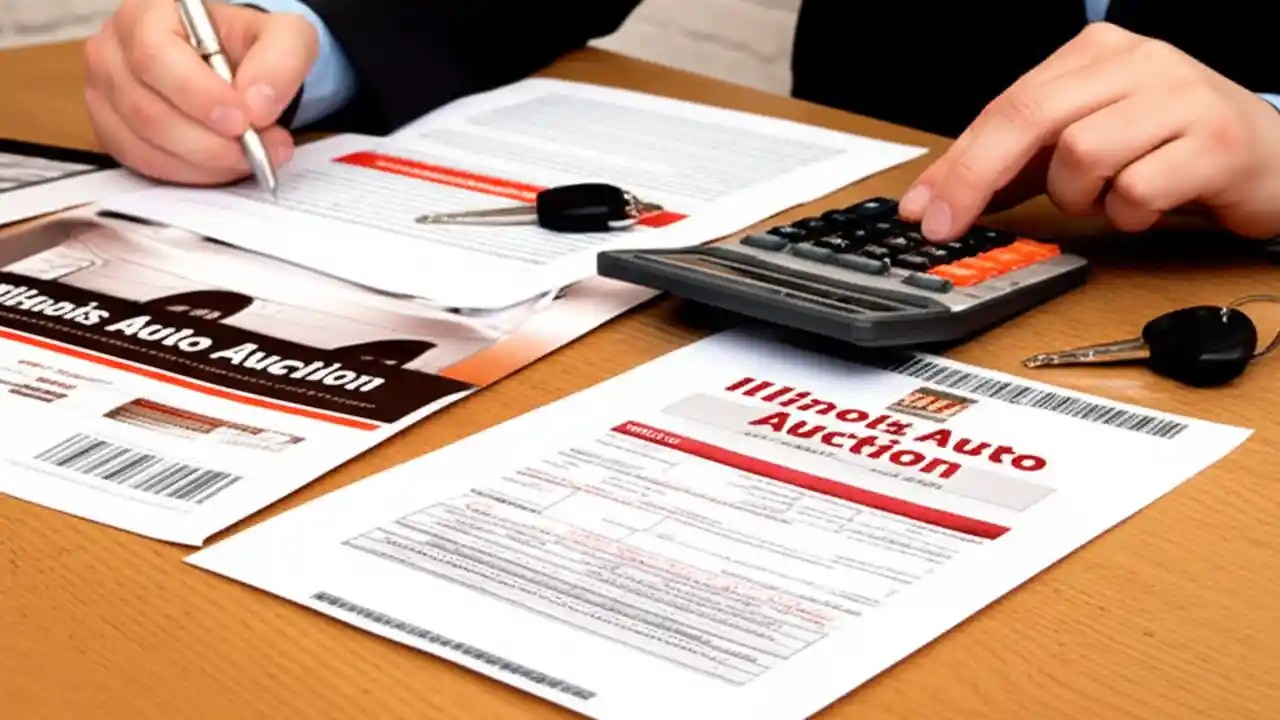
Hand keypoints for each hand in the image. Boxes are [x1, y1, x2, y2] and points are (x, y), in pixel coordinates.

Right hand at [84, 0, 318, 184]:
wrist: (228, 65)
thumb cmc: (243, 46)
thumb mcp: (279, 37)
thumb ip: (280, 61)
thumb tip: (259, 106)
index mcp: (145, 16)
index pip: (154, 56)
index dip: (199, 95)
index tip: (243, 119)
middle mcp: (113, 53)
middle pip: (146, 110)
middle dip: (209, 141)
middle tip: (256, 148)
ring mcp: (105, 95)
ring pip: (145, 144)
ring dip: (205, 161)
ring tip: (249, 155)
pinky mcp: (111, 132)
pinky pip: (145, 165)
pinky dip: (191, 173)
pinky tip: (223, 164)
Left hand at [899, 22, 1279, 241]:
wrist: (1274, 159)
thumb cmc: (1173, 149)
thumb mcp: (1088, 146)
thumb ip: (1018, 166)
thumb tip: (942, 198)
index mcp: (1098, 52)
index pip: (1006, 104)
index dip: (956, 163)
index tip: (921, 210)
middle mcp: (1138, 61)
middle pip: (1029, 117)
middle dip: (976, 179)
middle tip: (949, 226)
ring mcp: (1181, 95)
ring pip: (1082, 155)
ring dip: (1081, 197)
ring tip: (1111, 197)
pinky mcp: (1216, 141)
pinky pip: (1136, 191)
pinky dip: (1129, 214)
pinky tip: (1149, 205)